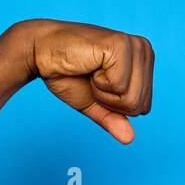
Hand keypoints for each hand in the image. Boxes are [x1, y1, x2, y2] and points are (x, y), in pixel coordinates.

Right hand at [22, 19, 153, 143]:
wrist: (40, 53)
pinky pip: (120, 87)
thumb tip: (129, 139)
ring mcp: (135, 45)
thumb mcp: (95, 103)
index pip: (143, 107)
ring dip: (103, 92)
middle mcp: (145, 49)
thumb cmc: (68, 74)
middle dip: (110, 101)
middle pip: (139, 105)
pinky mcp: (121, 45)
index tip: (97, 84)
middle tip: (92, 77)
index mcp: (144, 61)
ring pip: (132, 99)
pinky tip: (90, 65)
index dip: (114, 105)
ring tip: (91, 70)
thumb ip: (114, 118)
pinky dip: (99, 84)